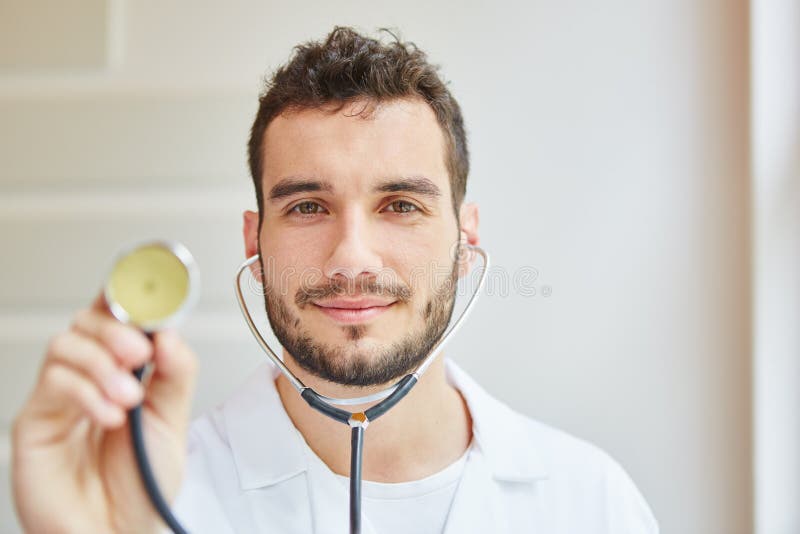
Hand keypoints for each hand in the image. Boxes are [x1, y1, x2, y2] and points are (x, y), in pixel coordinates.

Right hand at [11, 293, 196, 533]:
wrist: (120, 532)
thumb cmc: (142, 481)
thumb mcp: (173, 420)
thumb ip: (175, 374)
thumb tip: (168, 332)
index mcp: (125, 369)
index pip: (119, 316)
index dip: (129, 294)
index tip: (151, 291)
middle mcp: (89, 375)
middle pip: (87, 320)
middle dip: (116, 329)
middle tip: (139, 353)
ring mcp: (59, 397)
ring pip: (65, 345)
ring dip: (102, 364)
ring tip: (129, 398)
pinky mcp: (36, 422)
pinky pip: (52, 384)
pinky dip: (86, 393)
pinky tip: (109, 416)